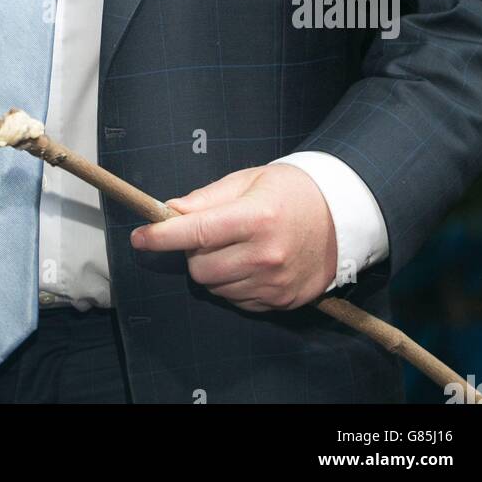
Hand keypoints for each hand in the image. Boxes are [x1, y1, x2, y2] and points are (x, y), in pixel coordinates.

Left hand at [130, 163, 337, 311]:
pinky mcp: (281, 301)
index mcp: (255, 217)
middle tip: (209, 234)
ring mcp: (274, 282)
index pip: (196, 232)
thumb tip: (170, 212)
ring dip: (212, 269)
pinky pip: (236, 300)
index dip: (161, 236)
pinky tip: (249, 263)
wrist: (342, 216)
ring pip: (214, 287)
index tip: (139, 237)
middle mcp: (265, 254)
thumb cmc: (291, 191)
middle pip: (199, 267)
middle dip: (192, 251)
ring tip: (234, 246)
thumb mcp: (248, 180)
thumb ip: (206, 198)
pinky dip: (232, 284)